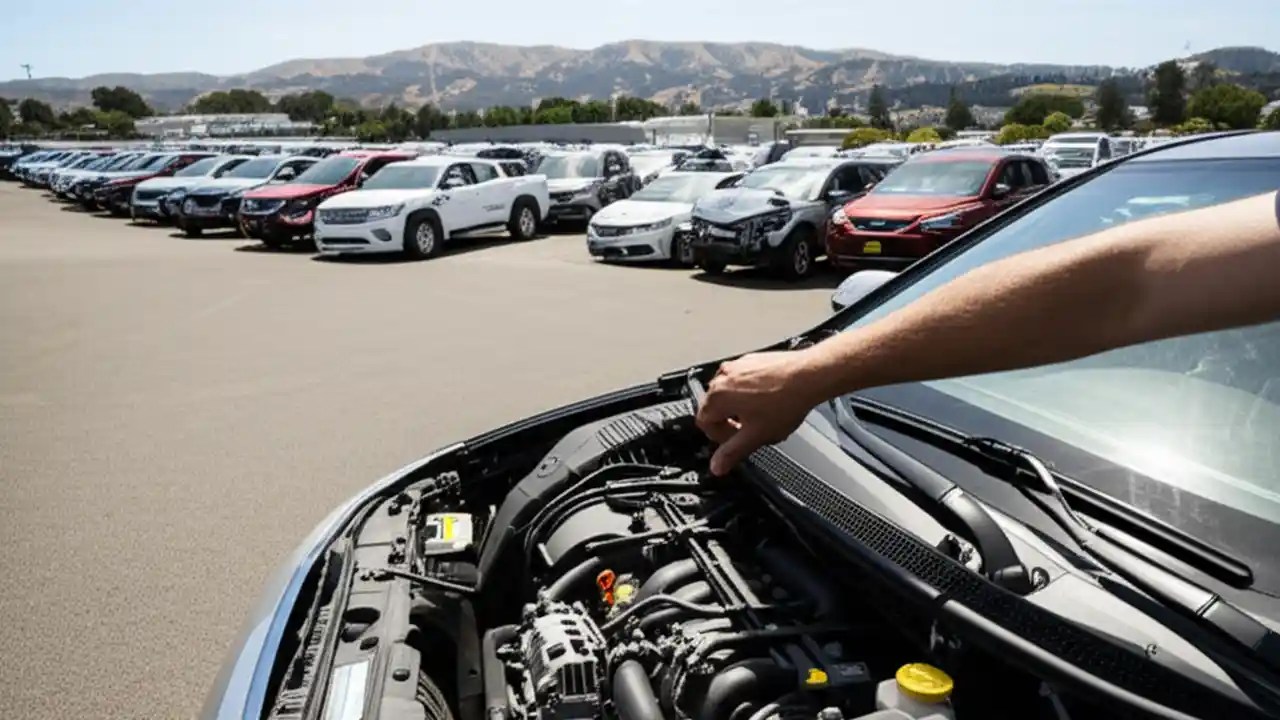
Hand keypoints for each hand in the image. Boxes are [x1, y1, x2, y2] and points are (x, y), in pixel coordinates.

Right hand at [696, 350, 829, 475]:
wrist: (809, 376)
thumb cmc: (785, 401)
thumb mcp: (756, 436)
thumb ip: (732, 453)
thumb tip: (717, 466)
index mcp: (717, 396)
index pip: (704, 423)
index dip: (719, 438)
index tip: (735, 442)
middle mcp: (723, 377)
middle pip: (714, 407)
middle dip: (730, 422)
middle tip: (750, 431)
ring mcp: (738, 365)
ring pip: (729, 393)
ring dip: (740, 407)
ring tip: (762, 416)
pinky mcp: (752, 359)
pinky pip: (743, 381)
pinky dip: (751, 393)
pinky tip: (770, 401)